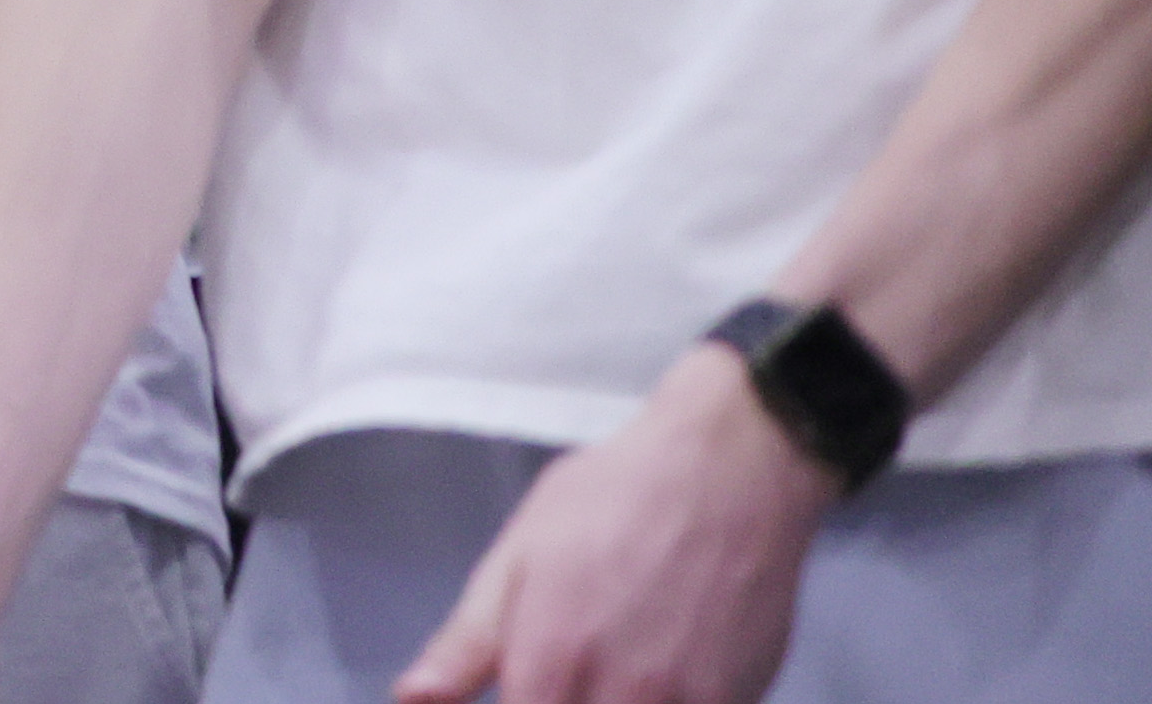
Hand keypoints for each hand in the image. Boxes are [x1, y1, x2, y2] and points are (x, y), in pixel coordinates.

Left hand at [393, 347, 827, 703]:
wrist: (732, 470)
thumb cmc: (615, 499)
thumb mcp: (518, 555)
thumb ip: (464, 643)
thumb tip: (412, 699)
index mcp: (549, 663)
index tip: (522, 689)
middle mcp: (622, 696)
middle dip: (559, 700)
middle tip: (565, 666)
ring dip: (609, 697)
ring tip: (611, 655)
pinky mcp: (739, 701)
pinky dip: (667, 699)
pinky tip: (663, 664)